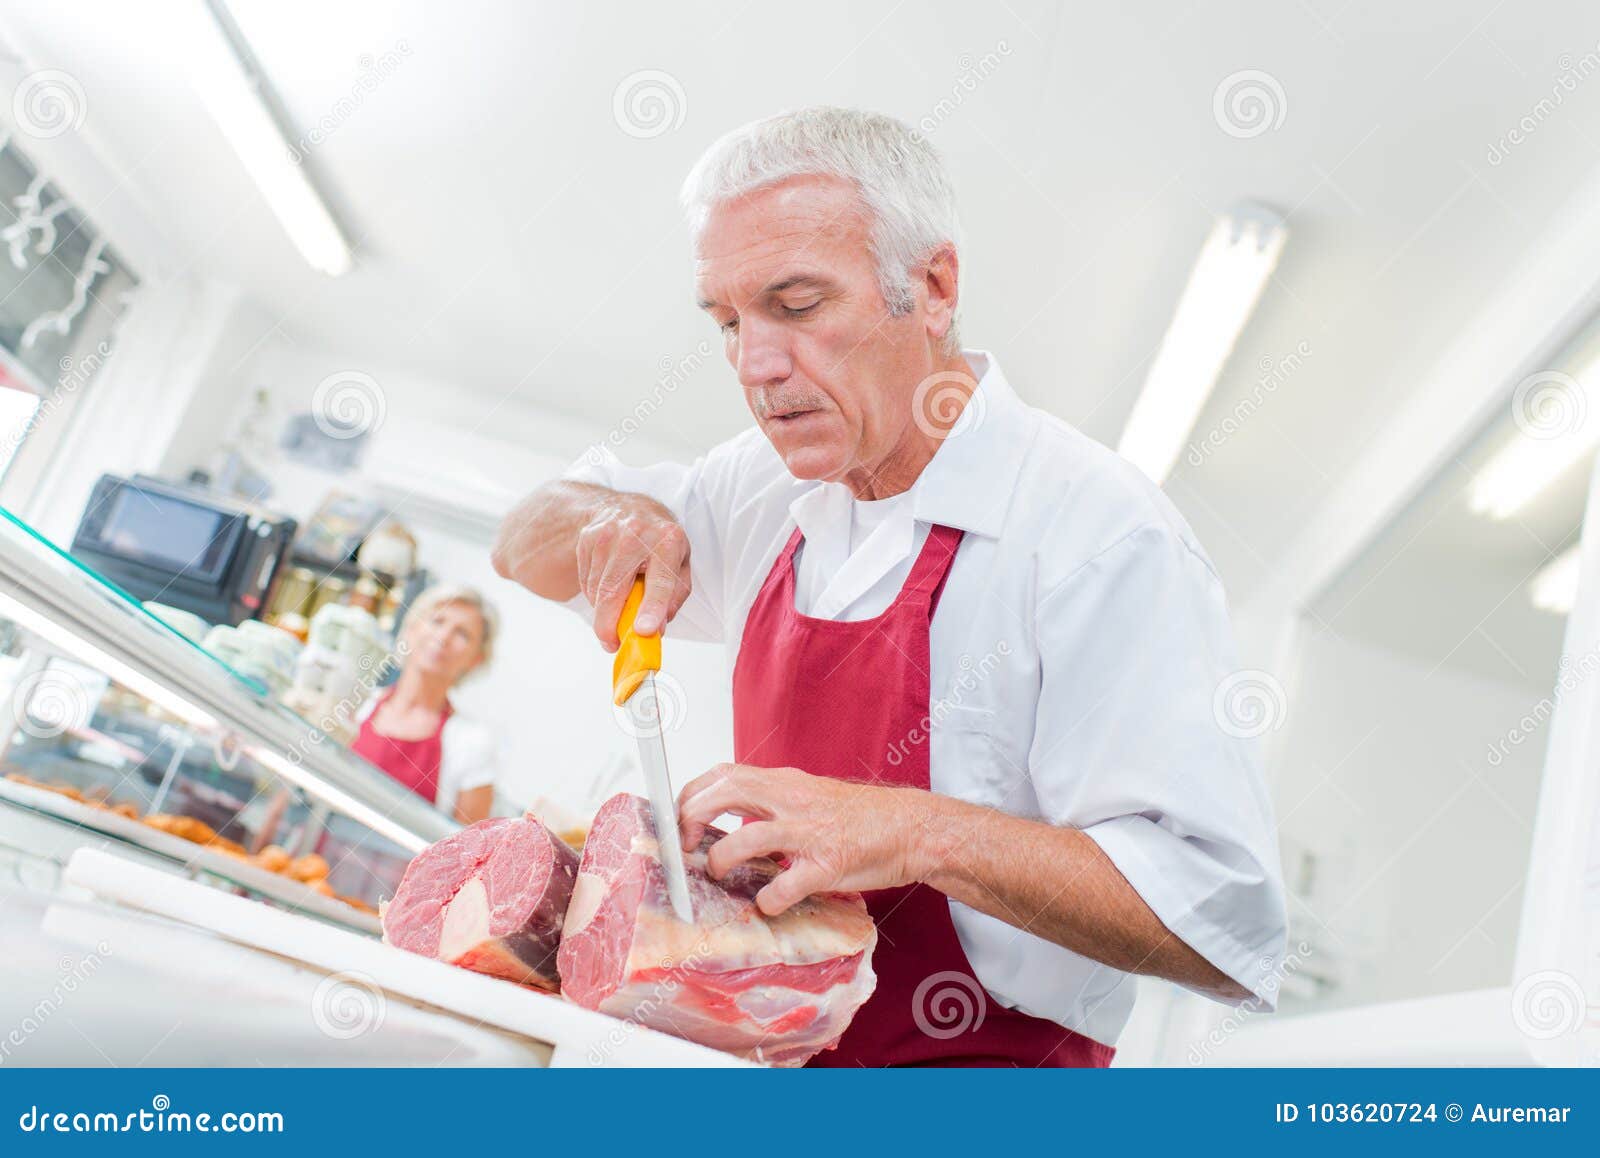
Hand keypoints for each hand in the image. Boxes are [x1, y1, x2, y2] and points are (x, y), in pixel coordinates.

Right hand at [575, 493, 690, 649]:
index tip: (644, 631)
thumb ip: (674, 596)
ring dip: (604, 610)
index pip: (660, 580)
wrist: (630, 507)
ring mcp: (608, 534)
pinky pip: (586, 581)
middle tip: (612, 643)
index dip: (652, 608)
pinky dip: (596, 595)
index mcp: (668, 540)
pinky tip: (608, 586)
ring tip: (616, 609)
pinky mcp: (588, 539)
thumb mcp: (680, 563)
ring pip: (597, 589)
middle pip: (615, 588)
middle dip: (610, 624)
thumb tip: (657, 627)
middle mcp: (636, 534)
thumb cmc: (659, 541)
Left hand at [677, 763, 933, 915]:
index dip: (692, 794)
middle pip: (724, 794)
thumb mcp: (808, 794)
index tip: (680, 818)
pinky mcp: (826, 865)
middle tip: (689, 845)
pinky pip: (783, 887)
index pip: (723, 774)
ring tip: (720, 872)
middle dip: (693, 819)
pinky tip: (770, 903)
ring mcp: (808, 832)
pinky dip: (768, 899)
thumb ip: (771, 800)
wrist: (910, 828)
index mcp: (785, 782)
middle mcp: (792, 800)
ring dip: (721, 859)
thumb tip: (728, 814)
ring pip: (745, 839)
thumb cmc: (860, 817)